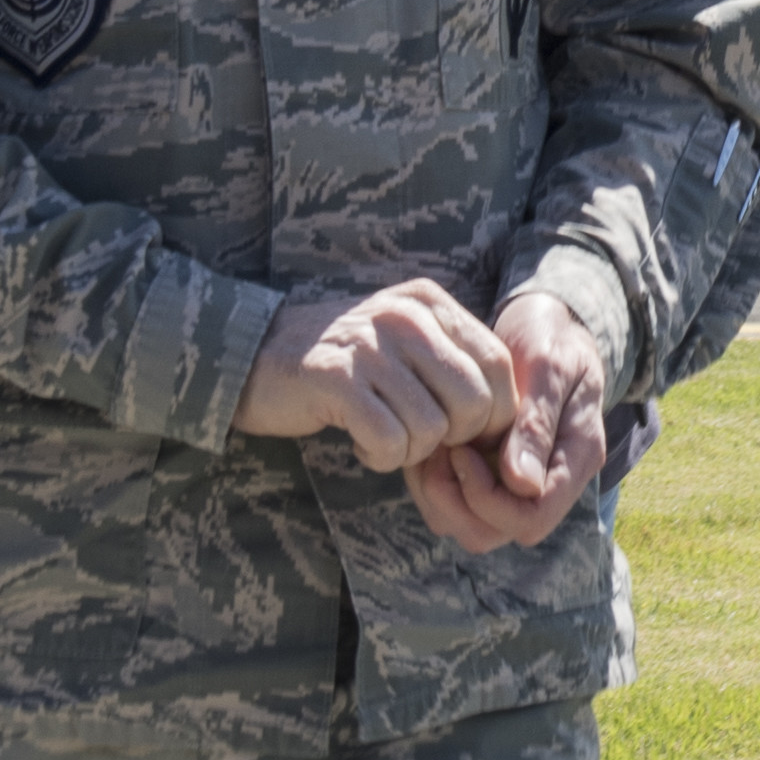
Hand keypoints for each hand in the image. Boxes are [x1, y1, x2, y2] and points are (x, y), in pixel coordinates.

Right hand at [241, 277, 513, 471]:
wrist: (252, 354)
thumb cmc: (340, 362)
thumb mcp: (402, 342)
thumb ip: (451, 363)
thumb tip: (507, 419)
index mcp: (428, 302)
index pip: (498, 365)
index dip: (492, 414)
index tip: (461, 433)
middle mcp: (405, 317)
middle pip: (474, 402)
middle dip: (454, 438)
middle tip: (419, 439)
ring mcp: (370, 346)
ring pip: (433, 428)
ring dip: (411, 451)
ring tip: (382, 437)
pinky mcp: (337, 380)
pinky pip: (391, 440)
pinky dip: (381, 457)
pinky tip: (362, 444)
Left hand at [409, 288, 615, 552]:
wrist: (546, 322)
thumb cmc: (552, 336)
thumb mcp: (549, 367)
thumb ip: (536, 424)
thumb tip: (523, 485)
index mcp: (575, 460)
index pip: (531, 517)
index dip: (488, 497)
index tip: (464, 447)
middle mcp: (548, 483)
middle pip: (494, 533)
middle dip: (455, 501)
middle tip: (440, 450)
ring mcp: (517, 483)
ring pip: (469, 528)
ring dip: (439, 496)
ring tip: (432, 446)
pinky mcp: (490, 474)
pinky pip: (454, 506)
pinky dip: (433, 484)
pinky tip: (429, 444)